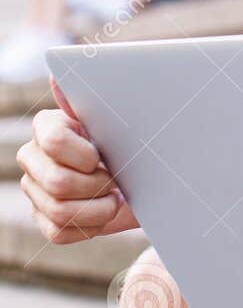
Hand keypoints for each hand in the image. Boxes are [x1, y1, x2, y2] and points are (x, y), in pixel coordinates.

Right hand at [17, 81, 138, 243]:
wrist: (143, 178)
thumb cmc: (130, 144)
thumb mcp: (119, 120)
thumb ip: (90, 98)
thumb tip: (57, 74)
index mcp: (47, 126)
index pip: (54, 141)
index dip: (85, 156)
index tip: (103, 156)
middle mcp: (33, 156)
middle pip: (57, 182)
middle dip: (96, 185)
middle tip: (115, 179)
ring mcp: (35, 189)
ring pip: (59, 211)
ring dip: (98, 209)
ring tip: (115, 197)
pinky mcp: (44, 219)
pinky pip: (59, 233)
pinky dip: (90, 227)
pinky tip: (103, 213)